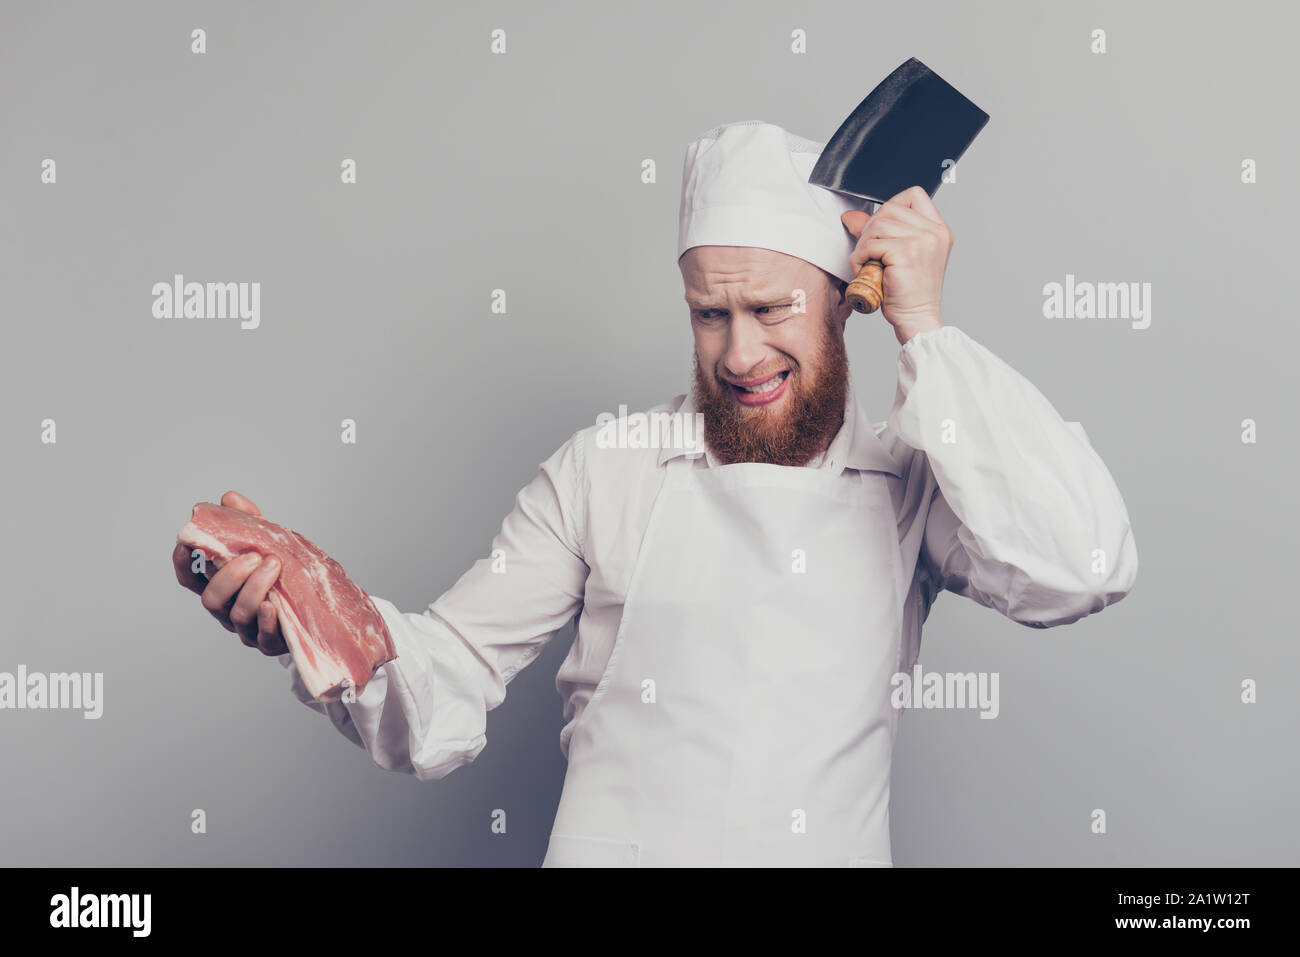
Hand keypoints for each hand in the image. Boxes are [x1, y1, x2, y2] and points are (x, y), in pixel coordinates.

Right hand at [172, 490, 287, 655]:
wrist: (319, 605)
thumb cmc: (286, 573)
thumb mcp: (269, 542)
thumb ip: (249, 521)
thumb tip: (229, 498)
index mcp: (223, 587)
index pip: (190, 579)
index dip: (183, 562)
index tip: (187, 543)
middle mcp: (228, 610)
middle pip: (211, 599)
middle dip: (228, 575)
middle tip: (253, 555)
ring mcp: (248, 628)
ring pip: (237, 614)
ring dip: (253, 589)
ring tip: (274, 565)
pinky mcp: (271, 642)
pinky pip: (262, 636)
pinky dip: (264, 621)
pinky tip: (272, 606)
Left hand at [840, 186, 952, 345]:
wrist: (917, 319)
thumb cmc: (908, 293)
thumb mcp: (897, 256)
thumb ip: (879, 231)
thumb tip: (850, 215)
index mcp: (938, 230)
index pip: (914, 195)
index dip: (891, 206)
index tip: (882, 229)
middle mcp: (934, 232)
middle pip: (890, 208)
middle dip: (871, 229)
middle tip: (869, 253)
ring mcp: (923, 241)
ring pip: (878, 225)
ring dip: (863, 245)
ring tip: (868, 265)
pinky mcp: (906, 253)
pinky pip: (871, 244)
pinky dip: (860, 258)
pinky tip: (866, 272)